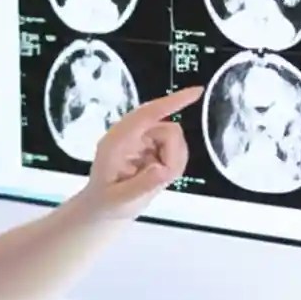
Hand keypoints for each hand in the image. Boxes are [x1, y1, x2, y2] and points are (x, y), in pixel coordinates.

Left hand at [79, 86, 203, 219]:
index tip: (197, 92)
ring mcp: (141, 139)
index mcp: (117, 141)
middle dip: (172, 156)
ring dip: (172, 161)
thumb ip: (142, 185)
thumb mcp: (121, 200)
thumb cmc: (107, 203)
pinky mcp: (150, 145)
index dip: (172, 103)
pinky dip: (173, 164)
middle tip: (162, 179)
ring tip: (154, 179)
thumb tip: (162, 169)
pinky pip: (176, 149)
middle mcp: (130, 135)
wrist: (103, 207)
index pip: (147, 115)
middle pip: (169, 131)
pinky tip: (156, 175)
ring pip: (175, 140)